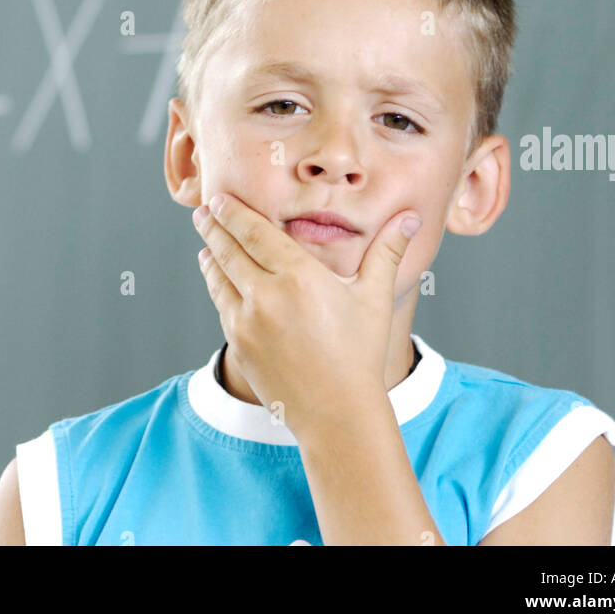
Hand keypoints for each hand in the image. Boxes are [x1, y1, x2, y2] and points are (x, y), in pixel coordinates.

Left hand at [193, 192, 421, 439]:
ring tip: (206, 242)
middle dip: (213, 227)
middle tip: (202, 211)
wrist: (337, 415)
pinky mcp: (239, 345)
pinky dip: (217, 287)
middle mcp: (267, 295)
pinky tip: (218, 280)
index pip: (254, 232)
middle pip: (229, 250)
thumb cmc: (360, 354)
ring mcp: (248, 322)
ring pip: (220, 278)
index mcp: (299, 276)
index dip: (233, 212)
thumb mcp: (375, 297)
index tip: (219, 199)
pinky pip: (223, 306)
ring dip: (211, 255)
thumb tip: (412, 217)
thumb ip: (388, 251)